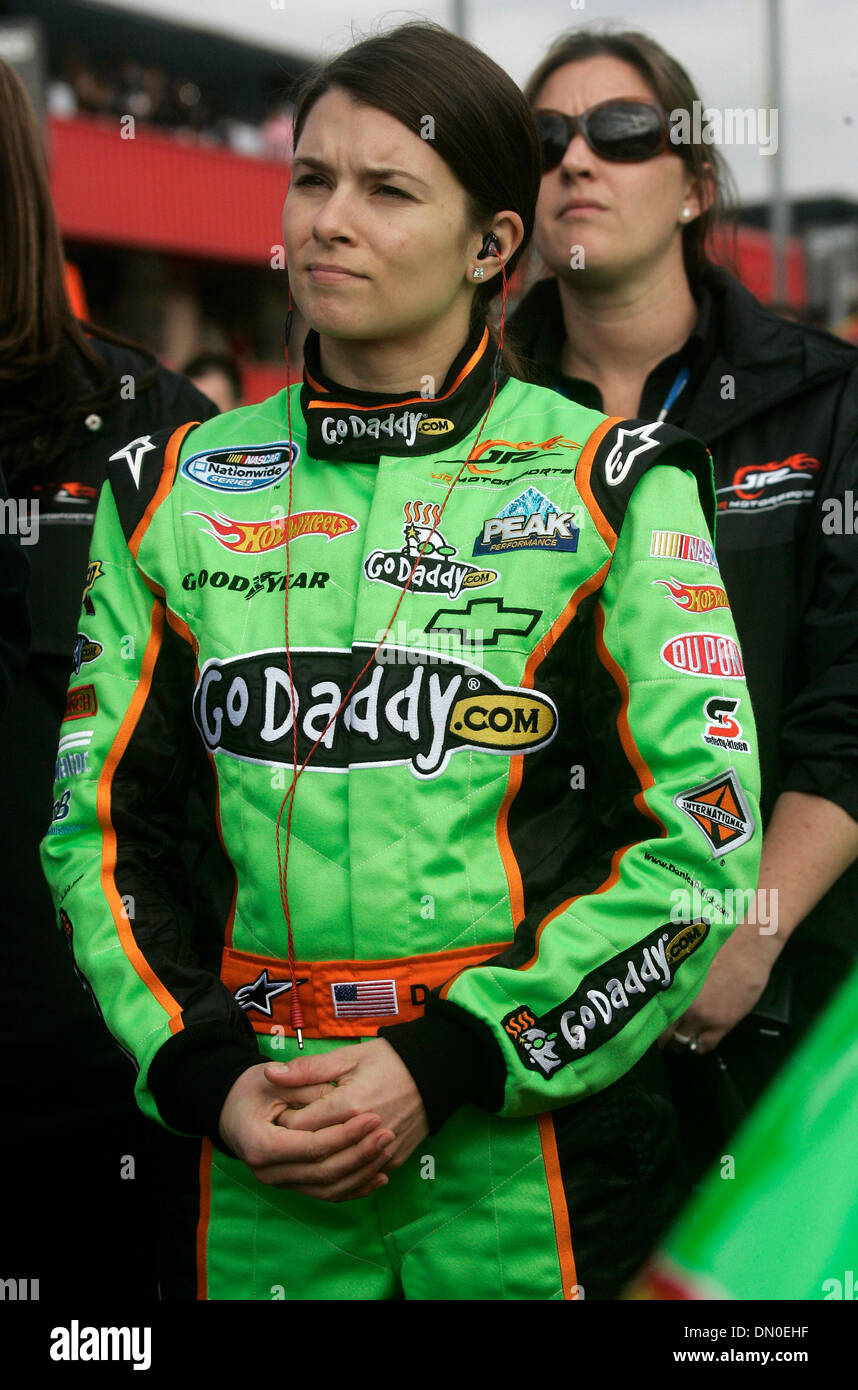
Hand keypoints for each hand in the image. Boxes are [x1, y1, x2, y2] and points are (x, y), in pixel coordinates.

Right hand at [218, 1062, 395, 1201]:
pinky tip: (379, 1176)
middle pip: (322, 1172)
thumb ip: (303, 1084)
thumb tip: (332, 1092)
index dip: (344, 1135)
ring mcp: (281, 1183)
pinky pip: (327, 1194)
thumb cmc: (252, 1090)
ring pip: (328, 1189)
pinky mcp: (294, 1185)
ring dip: (362, 1173)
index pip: (311, 1147)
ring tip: (388, 1151)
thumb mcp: (272, 1079)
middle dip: (359, 1155)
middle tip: (387, 1134)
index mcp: (261, 1145)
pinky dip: (355, 1188)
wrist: (233, 1111)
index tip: (372, 1118)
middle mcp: (269, 1172)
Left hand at [265, 1038, 429, 1197]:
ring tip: (299, 1157)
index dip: (280, 1124)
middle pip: (314, 1157)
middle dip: (293, 1150)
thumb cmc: (389, 1060)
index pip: (299, 1128)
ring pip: (337, 1178)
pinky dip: (340, 1179)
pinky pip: (360, 1181)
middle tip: (281, 1138)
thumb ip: (307, 1069)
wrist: (436, 1072)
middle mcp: (365, 1135)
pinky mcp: (394, 1161)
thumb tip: (269, 1073)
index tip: (274, 1115)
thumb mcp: (348, 1057)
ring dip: (313, 1172)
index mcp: (349, 1105)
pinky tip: (327, 1170)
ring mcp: (382, 1152)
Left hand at [659, 922, 779, 1054]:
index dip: (649, 1022)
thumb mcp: (685, 958)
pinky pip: (705, 1045)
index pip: (652, 1013)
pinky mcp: (722, 1024)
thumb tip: (667, 988)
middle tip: (661, 1041)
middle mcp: (682, 1003)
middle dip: (662, 1038)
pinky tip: (697, 1046)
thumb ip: (675, 978)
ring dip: (680, 1044)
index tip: (648, 1025)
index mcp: (670, 985)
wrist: (747, 944)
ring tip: (679, 1044)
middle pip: (664, 1032)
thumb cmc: (716, 942)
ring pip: (683, 1041)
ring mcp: (702, 1016)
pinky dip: (699, 1048)